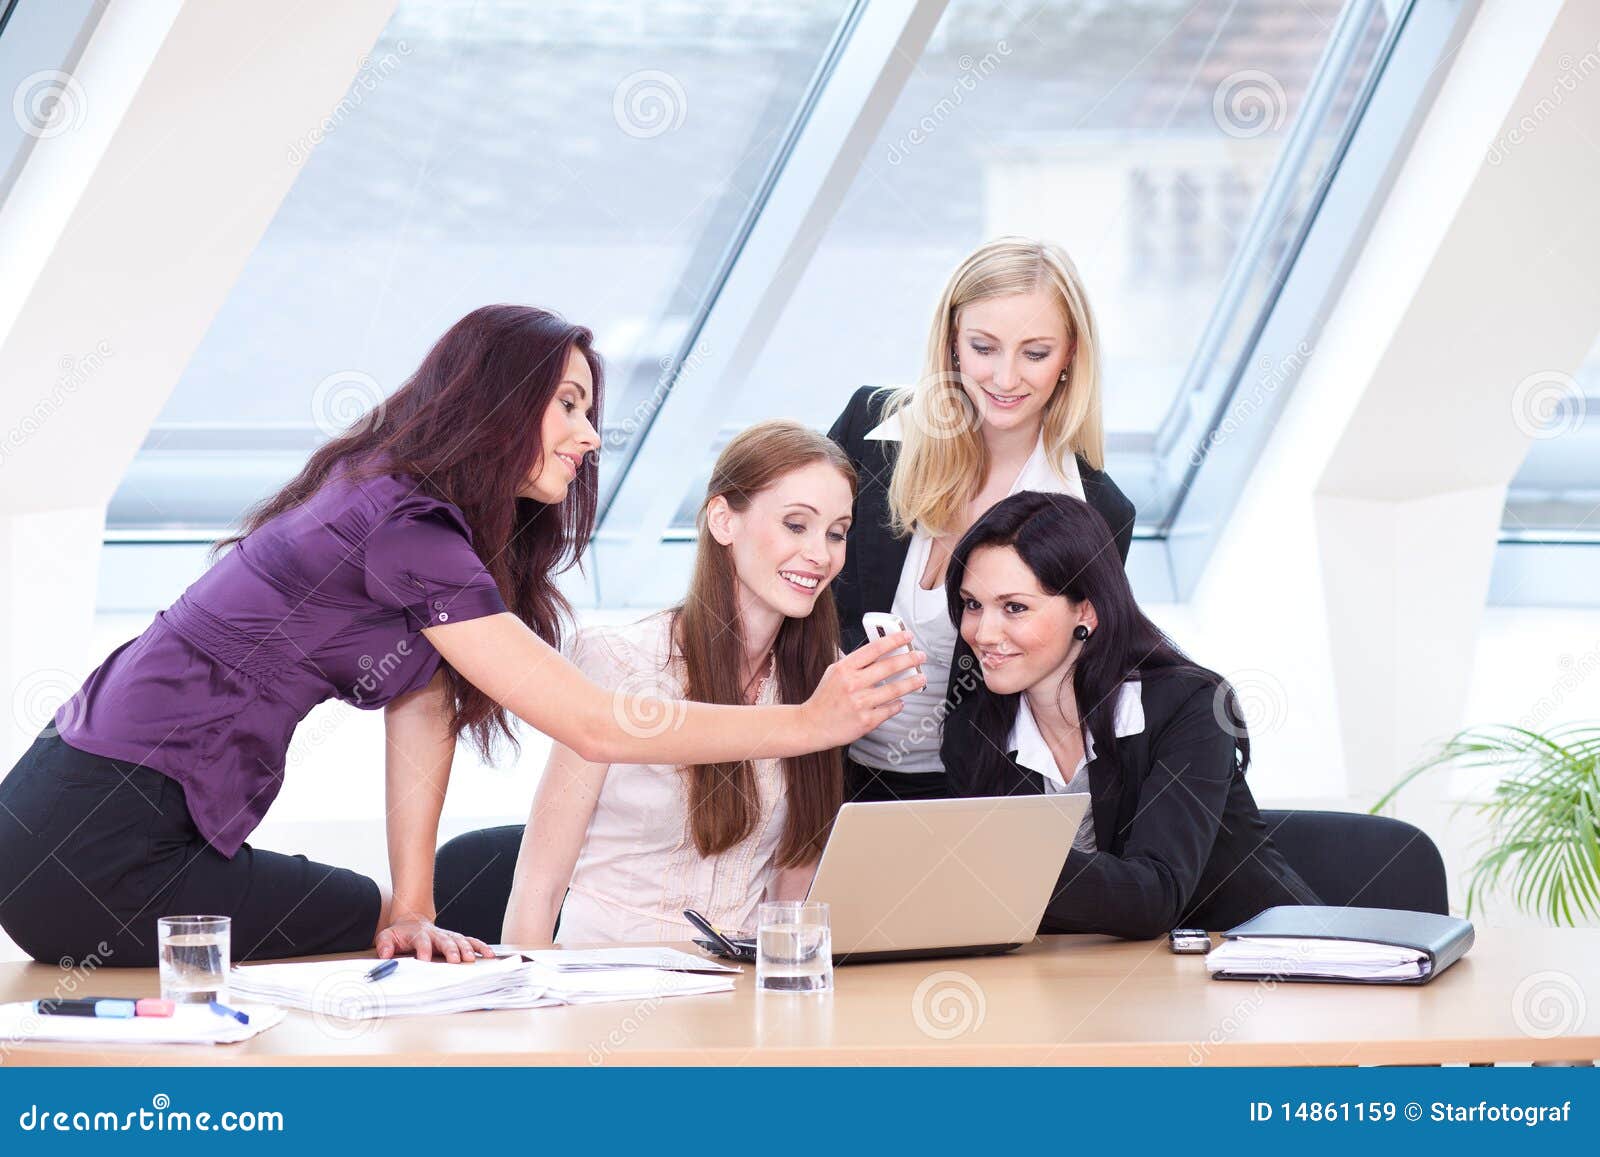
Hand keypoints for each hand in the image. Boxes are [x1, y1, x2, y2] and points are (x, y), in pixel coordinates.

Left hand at [374, 915, 494, 962]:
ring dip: (467, 949)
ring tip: (472, 959)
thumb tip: (384, 954)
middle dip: (451, 950)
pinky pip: (471, 941)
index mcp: (419, 934)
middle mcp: (436, 933)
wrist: (412, 921)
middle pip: (445, 940)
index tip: (424, 959)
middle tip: (456, 960)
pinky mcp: (456, 939)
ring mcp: (448, 935)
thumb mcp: (386, 936)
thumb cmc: (400, 934)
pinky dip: (481, 946)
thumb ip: (384, 945)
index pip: (421, 941)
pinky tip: (489, 954)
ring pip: (460, 940)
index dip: (423, 949)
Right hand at [804, 631, 926, 746]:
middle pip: (889, 666)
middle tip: (920, 657)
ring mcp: (860, 703)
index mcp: (845, 668)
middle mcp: (853, 684)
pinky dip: (898, 704)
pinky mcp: (866, 721)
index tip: (907, 637)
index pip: (875, 648)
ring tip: (920, 678)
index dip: (895, 640)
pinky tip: (900, 701)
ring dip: (912, 682)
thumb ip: (855, 663)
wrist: (812, 725)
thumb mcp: (834, 672)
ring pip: (895, 689)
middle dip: (910, 659)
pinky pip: (890, 709)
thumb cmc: (825, 698)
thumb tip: (880, 653)